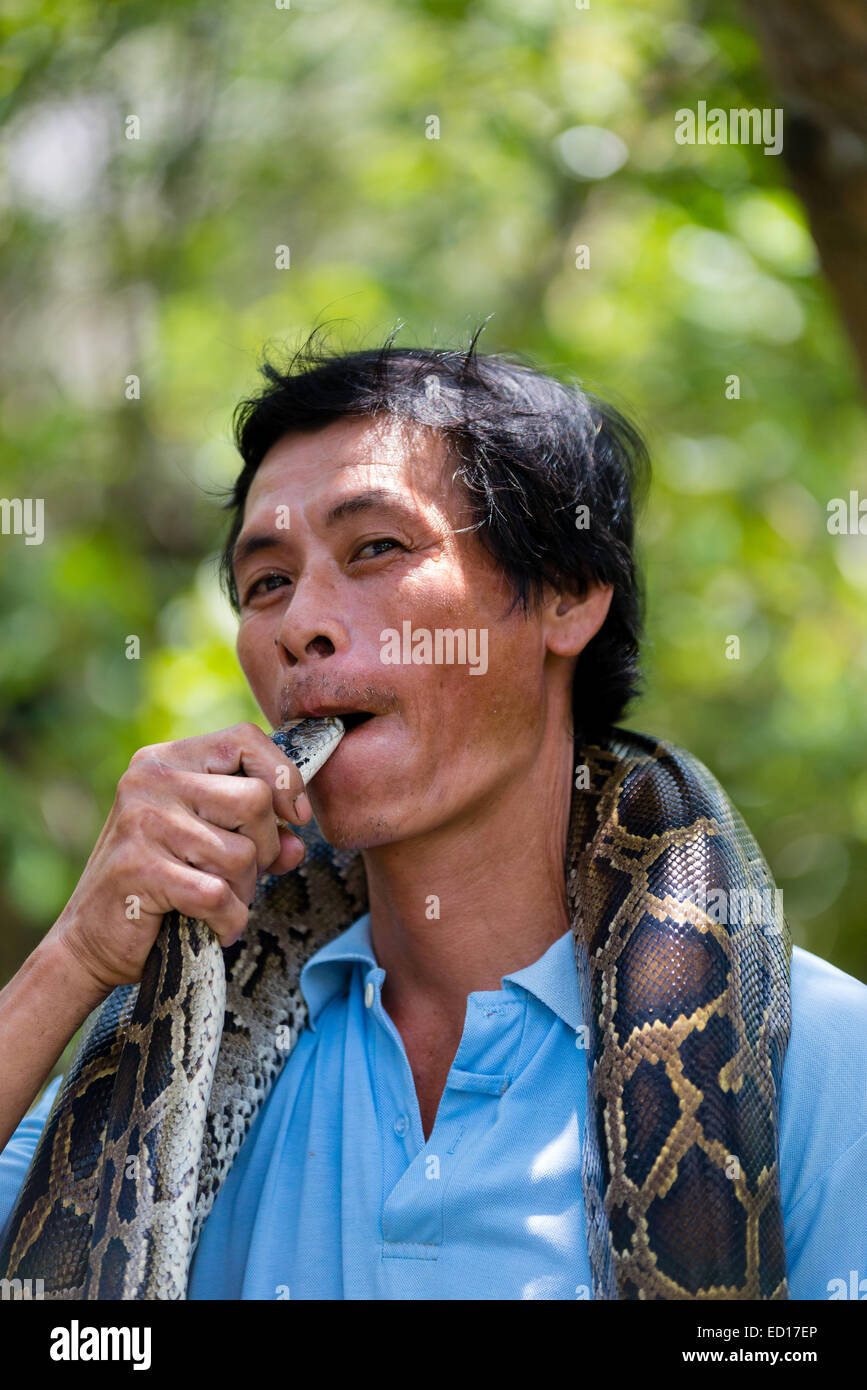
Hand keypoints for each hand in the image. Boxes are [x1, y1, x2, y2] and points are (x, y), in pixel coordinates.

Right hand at [47, 723, 311, 993]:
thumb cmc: (161, 883)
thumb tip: (296, 842)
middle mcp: (151, 780)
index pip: (244, 738)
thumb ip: (259, 834)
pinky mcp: (139, 869)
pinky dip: (229, 920)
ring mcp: (142, 823)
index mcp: (168, 760)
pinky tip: (214, 926)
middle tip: (242, 875)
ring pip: (242, 853)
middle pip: (254, 799)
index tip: (294, 816)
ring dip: (244, 891)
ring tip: (218, 901)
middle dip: (265, 846)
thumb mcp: (211, 845)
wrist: (92, 938)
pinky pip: (218, 894)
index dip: (283, 776)